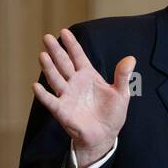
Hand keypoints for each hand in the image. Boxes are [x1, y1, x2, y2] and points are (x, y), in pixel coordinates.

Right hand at [32, 29, 135, 165]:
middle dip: (55, 51)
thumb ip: (123, 76)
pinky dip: (43, 94)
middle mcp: (75, 83)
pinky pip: (51, 101)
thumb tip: (131, 58)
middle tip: (46, 37)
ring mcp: (67, 96)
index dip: (72, 44)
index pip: (78, 56)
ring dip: (49, 68)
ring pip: (55, 78)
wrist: (105, 135)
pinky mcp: (62, 111)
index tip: (64, 31)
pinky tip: (36, 86)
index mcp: (88, 76)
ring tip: (42, 55)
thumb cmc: (112, 114)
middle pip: (63, 63)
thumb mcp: (121, 93)